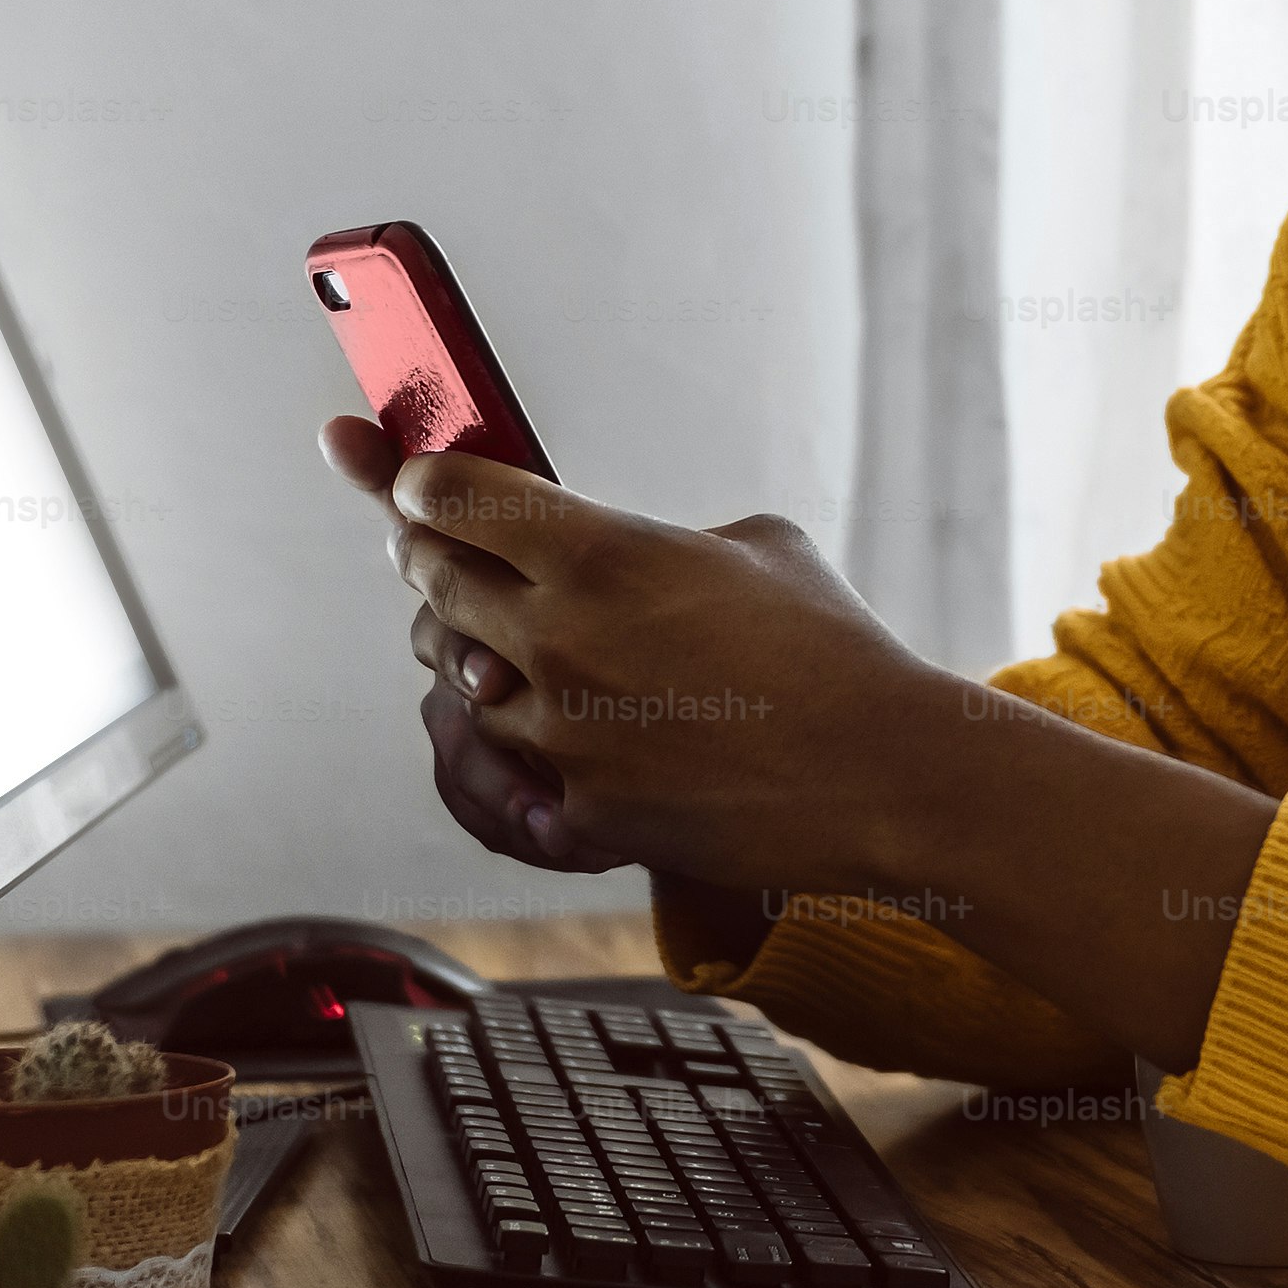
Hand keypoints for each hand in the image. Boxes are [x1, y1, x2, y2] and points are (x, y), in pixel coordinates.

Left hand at [316, 415, 1281, 1065]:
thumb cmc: (834, 652)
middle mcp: (555, 639)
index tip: (405, 475)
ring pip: (455, 680)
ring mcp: (558, 733)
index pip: (445, 493)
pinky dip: (530, 749)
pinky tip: (579, 735)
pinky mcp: (577, 811)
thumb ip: (656, 538)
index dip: (414, 479)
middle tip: (440, 545)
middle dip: (433, 557)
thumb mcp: (756, 544)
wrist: (883, 775)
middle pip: (427, 580)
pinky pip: (509, 772)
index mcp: (595, 550)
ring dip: (476, 655)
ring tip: (525, 646)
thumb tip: (621, 550)